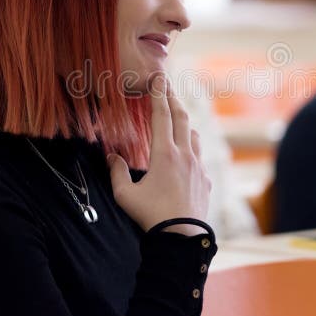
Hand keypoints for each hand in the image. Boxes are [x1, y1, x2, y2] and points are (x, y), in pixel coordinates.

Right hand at [107, 75, 210, 235]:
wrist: (182, 238)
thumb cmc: (152, 216)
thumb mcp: (125, 195)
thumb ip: (116, 173)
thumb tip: (110, 157)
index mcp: (165, 154)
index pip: (161, 116)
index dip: (158, 94)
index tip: (158, 78)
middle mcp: (185, 155)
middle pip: (181, 118)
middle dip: (173, 99)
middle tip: (167, 85)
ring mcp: (198, 167)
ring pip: (193, 135)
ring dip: (184, 122)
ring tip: (177, 117)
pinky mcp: (205, 180)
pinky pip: (199, 156)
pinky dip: (191, 147)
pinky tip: (187, 153)